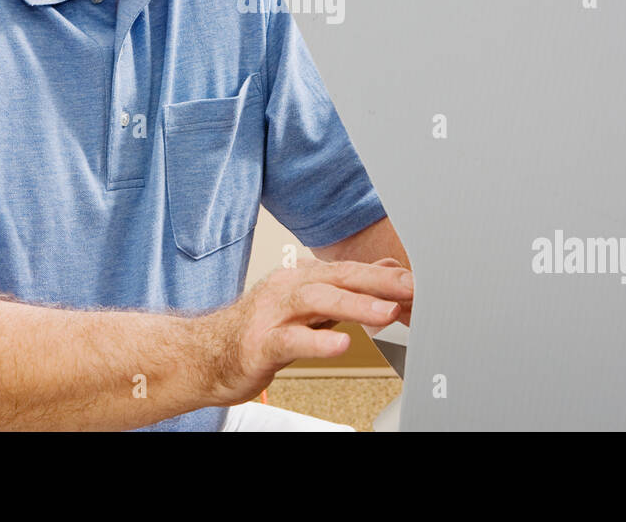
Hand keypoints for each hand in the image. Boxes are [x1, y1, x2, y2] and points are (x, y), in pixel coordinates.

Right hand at [204, 257, 413, 405]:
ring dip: (355, 304)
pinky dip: (318, 341)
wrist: (204, 355)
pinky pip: (292, 340)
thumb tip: (386, 270)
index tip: (421, 280)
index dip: (387, 275)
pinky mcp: (260, 344)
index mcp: (302, 277)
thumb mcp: (307, 305)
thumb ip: (345, 288)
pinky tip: (342, 345)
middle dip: (380, 280)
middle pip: (339, 277)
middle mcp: (289, 288)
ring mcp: (273, 314)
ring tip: (387, 311)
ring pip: (317, 301)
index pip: (351, 270)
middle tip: (414, 287)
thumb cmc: (258, 331)